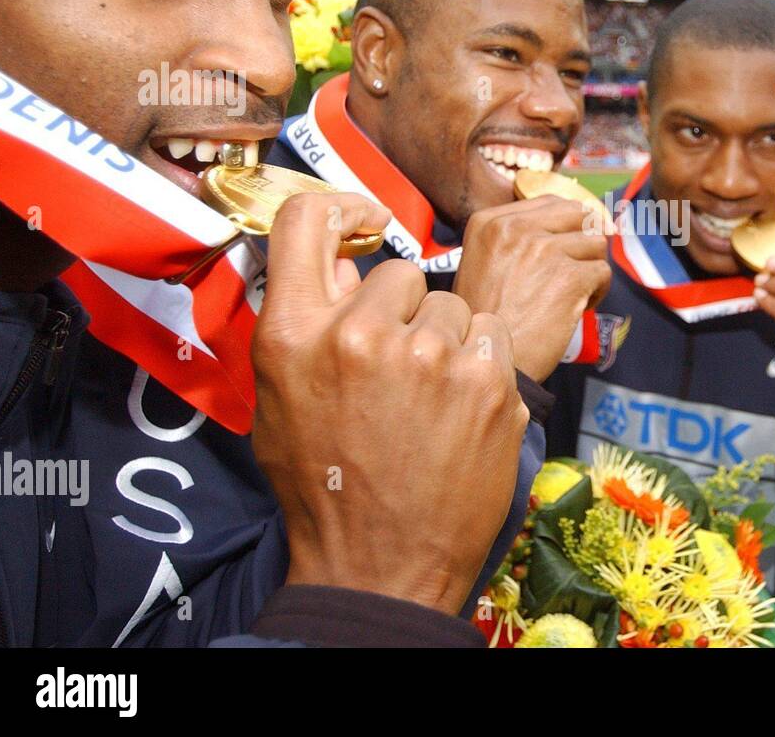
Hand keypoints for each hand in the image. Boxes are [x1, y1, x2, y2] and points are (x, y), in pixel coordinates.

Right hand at [251, 192, 529, 614]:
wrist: (380, 564)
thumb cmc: (325, 484)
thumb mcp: (282, 401)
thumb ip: (307, 324)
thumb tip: (346, 263)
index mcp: (295, 334)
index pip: (307, 219)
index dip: (338, 209)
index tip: (362, 219)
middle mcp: (363, 334)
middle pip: (399, 272)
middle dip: (402, 309)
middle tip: (398, 367)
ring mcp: (433, 356)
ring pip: (453, 305)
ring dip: (447, 339)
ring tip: (431, 399)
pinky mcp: (489, 380)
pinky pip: (492, 334)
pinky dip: (483, 363)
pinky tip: (463, 408)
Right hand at [454, 195, 611, 381]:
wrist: (486, 360)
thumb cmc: (486, 320)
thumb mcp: (484, 263)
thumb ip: (519, 238)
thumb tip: (577, 217)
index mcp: (490, 221)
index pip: (551, 202)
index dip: (567, 227)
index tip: (564, 251)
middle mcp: (516, 228)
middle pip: (580, 215)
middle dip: (583, 243)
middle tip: (573, 271)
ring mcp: (544, 250)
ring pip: (596, 243)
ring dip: (589, 270)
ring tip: (570, 295)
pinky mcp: (569, 277)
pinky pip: (603, 273)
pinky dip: (596, 293)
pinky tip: (575, 310)